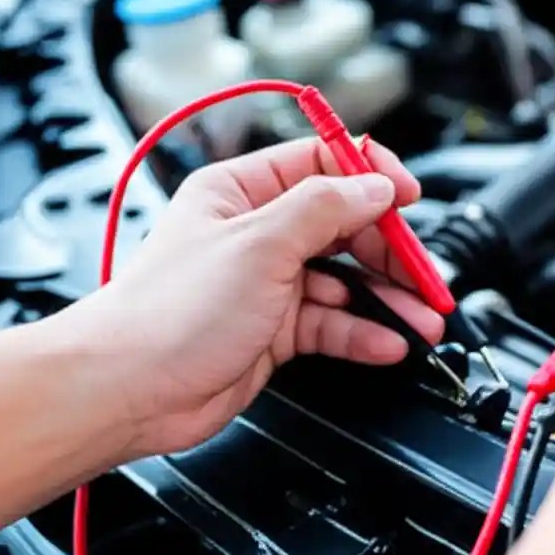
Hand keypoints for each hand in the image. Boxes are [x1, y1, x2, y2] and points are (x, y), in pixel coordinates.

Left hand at [61, 137, 443, 460]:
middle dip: (391, 251)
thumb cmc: (167, 313)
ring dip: (388, 300)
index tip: (408, 197)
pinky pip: (333, 324)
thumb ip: (325, 209)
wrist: (129, 389)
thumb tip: (375, 186)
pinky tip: (387, 343)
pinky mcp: (274, 331)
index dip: (370, 177)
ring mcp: (267, 283)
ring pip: (346, 280)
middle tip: (425, 275)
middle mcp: (256, 232)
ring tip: (423, 319)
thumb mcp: (259, 243)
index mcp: (242, 191)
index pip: (322, 165)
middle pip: (345, 227)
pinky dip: (363, 333)